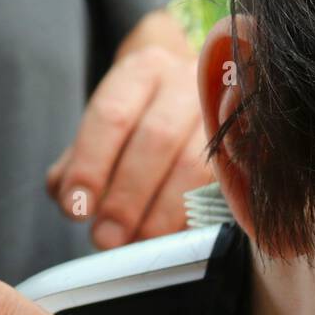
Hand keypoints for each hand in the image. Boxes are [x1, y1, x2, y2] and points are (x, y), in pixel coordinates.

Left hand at [47, 44, 210, 248]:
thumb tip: (65, 194)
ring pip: (194, 166)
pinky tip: (173, 237)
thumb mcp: (103, 129)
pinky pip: (223, 187)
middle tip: (105, 237)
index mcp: (142, 71)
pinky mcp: (250, 146)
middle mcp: (187, 82)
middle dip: (126, 197)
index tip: (75, 208)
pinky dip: (193, 218)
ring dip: (161, 214)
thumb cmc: (141, 119)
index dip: (90, 166)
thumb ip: (77, 161)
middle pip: (155, 140)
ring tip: (136, 243)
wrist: (196, 94)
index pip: (111, 116)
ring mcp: (225, 111)